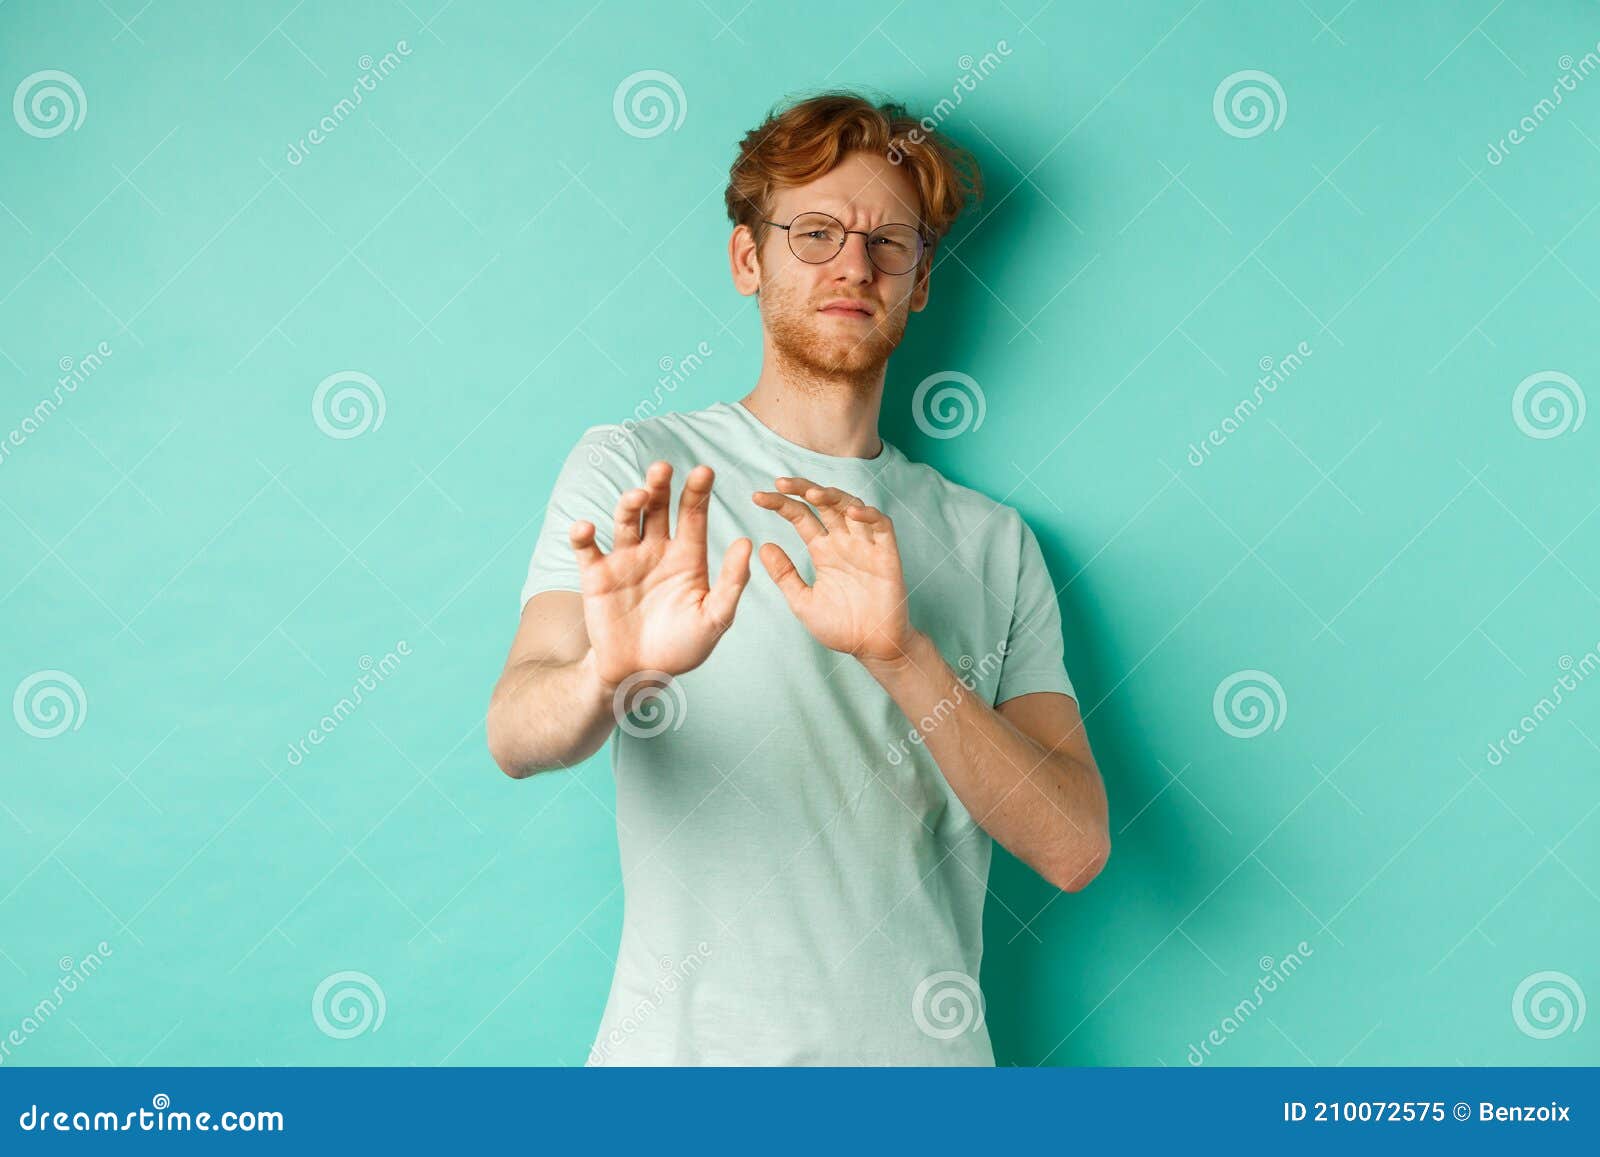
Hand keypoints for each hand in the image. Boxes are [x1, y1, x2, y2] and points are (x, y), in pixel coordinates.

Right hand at [571, 461, 752, 688]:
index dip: (698, 492)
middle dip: (660, 485)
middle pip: (657, 507)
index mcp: (687, 555)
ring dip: (628, 503)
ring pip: (625, 520)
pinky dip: (583, 535)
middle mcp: (656, 550)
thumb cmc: (684, 647)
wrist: (641, 674)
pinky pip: (587, 548)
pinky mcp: (596, 575)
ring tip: (638, 496)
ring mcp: (625, 559)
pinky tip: (586, 528)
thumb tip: (747, 542)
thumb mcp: (716, 618)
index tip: (705, 471)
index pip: (693, 515)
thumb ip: (732, 582)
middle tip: (663, 468)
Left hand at [751, 476, 917, 666]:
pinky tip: (852, 513)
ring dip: (833, 496)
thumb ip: (784, 574)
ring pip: (851, 506)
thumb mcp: (802, 601)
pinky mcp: (887, 555)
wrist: (872, 648)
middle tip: (780, 483)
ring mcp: (865, 545)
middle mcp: (843, 541)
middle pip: (824, 503)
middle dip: (803, 489)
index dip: (781, 504)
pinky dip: (869, 515)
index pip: (800, 516)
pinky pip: (882, 525)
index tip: (757, 498)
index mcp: (822, 550)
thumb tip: (763, 546)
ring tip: (812, 494)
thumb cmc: (840, 627)